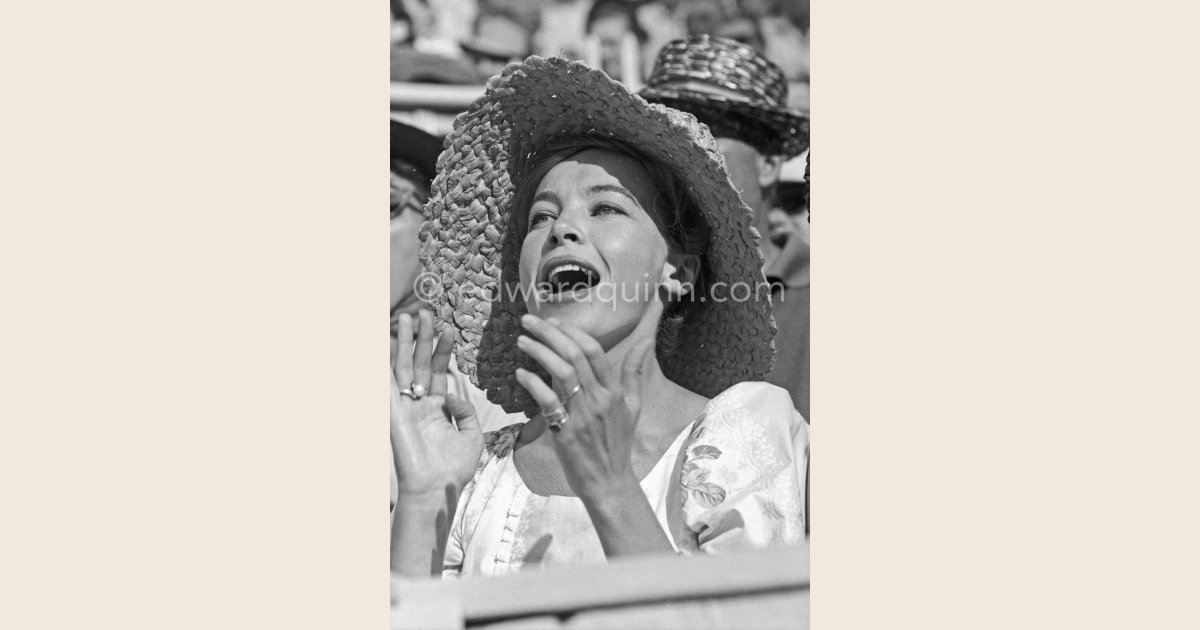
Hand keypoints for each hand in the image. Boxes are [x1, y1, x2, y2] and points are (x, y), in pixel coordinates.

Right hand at [391, 310, 482, 496]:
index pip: (437, 372)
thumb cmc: (454, 469)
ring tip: (409, 317)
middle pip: (418, 363)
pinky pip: (387, 382)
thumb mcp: (471, 436)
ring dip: (405, 341)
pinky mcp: (393, 411)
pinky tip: (383, 342)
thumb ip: (466, 411)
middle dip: (422, 338)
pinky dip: (383, 362)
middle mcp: (417, 404)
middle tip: (426, 313)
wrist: (436, 488)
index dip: (441, 350)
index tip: (448, 329)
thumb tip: (453, 394)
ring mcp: (404, 406)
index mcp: (435, 409)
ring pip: (402, 366)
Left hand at [513, 298, 661, 497]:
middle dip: (549, 333)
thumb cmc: (618, 444)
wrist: (609, 482)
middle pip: (574, 355)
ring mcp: (582, 415)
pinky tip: (520, 373)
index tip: (552, 321)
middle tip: (529, 320)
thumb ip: (634, 373)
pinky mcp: (565, 431)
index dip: (572, 331)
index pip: (594, 351)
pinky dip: (532, 383)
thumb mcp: (633, 407)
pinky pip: (547, 401)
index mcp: (615, 392)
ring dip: (538, 352)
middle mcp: (600, 399)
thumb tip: (645, 343)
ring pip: (560, 373)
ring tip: (521, 340)